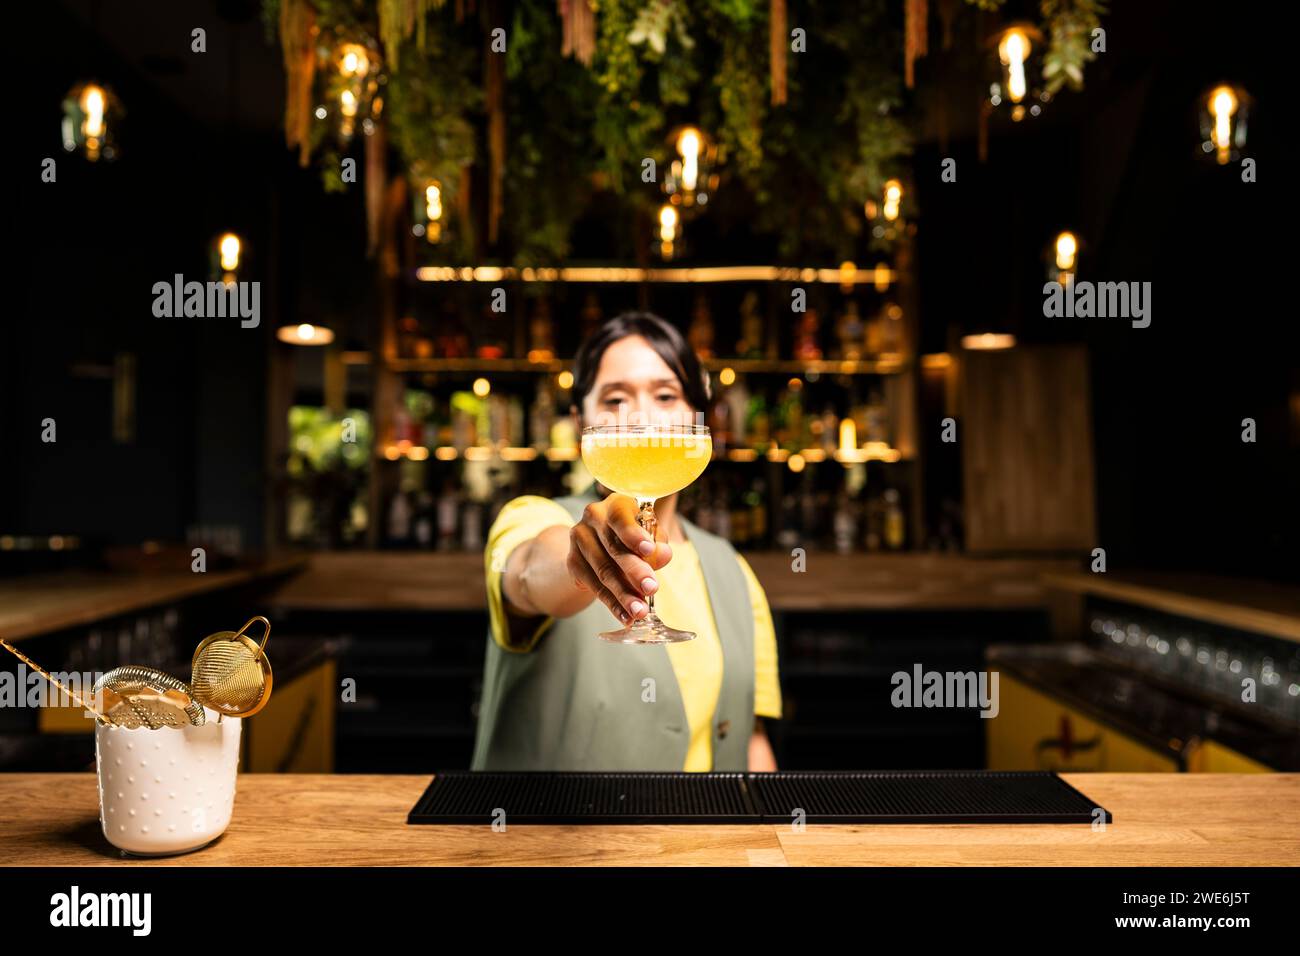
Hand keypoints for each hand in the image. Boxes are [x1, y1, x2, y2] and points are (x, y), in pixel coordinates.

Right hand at [566, 494, 672, 623]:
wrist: (600, 542)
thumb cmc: (634, 535)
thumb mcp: (650, 535)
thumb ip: (657, 544)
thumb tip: (662, 555)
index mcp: (616, 504)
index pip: (621, 517)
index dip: (634, 534)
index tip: (649, 549)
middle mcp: (593, 517)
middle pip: (614, 548)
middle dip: (634, 571)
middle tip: (651, 588)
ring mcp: (579, 539)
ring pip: (603, 571)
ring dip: (623, 594)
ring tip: (639, 611)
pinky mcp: (573, 562)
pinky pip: (594, 587)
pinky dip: (612, 604)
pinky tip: (625, 616)